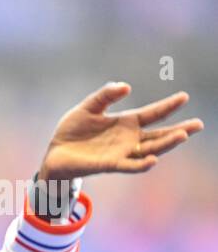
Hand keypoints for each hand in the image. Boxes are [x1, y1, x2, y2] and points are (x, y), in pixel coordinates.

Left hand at [38, 82, 202, 182]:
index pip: (153, 113)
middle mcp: (129, 139)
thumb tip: (126, 85)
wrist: (55, 152)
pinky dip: (141, 164)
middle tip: (198, 125)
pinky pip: (129, 165)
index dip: (168, 106)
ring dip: (166, 144)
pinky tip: (153, 159)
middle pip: (159, 134)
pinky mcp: (109, 165)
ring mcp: (121, 153)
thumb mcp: (88, 107)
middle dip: (179, 130)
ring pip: (149, 149)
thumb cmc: (73, 130)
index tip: (184, 97)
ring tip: (182, 136)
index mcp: (126, 122)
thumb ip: (105, 95)